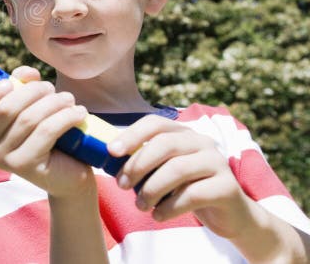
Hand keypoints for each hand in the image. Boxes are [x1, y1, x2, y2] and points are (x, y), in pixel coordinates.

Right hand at [0, 66, 94, 196]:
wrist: (69, 173)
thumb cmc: (49, 135)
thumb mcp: (32, 106)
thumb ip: (23, 85)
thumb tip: (26, 73)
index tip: (11, 83)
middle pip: (6, 108)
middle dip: (33, 91)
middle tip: (53, 90)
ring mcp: (5, 159)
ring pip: (28, 119)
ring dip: (54, 102)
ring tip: (69, 100)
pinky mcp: (26, 166)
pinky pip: (45, 132)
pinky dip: (65, 117)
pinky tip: (78, 114)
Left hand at [109, 115, 252, 238]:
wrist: (230, 214)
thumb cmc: (187, 189)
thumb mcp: (164, 171)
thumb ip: (144, 161)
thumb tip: (107, 158)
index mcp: (183, 133)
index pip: (155, 123)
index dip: (131, 135)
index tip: (111, 151)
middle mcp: (202, 142)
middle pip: (165, 144)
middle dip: (138, 164)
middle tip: (122, 185)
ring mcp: (217, 162)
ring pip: (178, 169)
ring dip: (152, 189)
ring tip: (140, 205)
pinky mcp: (227, 187)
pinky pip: (193, 195)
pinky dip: (169, 207)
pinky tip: (157, 215)